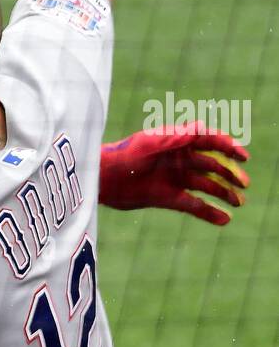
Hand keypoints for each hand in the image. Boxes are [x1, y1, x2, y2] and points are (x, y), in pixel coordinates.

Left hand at [99, 126, 249, 224]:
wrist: (102, 179)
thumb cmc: (123, 156)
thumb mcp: (148, 144)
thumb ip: (174, 138)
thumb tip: (201, 127)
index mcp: (177, 142)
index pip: (209, 141)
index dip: (228, 147)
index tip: (242, 156)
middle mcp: (179, 160)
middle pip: (212, 165)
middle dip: (230, 174)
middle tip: (244, 184)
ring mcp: (175, 179)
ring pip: (207, 186)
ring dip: (224, 193)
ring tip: (238, 202)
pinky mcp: (168, 198)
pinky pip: (194, 206)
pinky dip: (209, 212)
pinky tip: (224, 219)